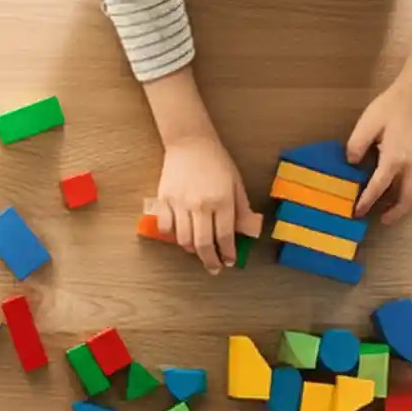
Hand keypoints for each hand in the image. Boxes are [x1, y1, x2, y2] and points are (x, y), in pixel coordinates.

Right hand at [155, 135, 251, 273]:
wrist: (190, 142)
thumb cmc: (217, 162)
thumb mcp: (237, 184)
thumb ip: (242, 209)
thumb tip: (247, 232)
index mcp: (222, 200)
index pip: (225, 236)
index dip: (227, 253)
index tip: (228, 261)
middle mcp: (200, 205)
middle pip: (203, 243)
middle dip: (209, 260)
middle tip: (213, 267)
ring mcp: (180, 203)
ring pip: (183, 239)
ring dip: (192, 250)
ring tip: (198, 250)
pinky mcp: (164, 200)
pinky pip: (166, 227)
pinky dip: (172, 236)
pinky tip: (179, 235)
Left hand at [347, 79, 411, 223]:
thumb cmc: (389, 109)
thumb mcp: (366, 124)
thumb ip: (356, 145)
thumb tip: (351, 163)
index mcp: (395, 157)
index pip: (379, 186)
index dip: (367, 201)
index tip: (356, 211)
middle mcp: (410, 165)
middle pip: (408, 197)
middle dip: (396, 212)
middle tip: (381, 221)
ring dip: (403, 206)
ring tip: (388, 214)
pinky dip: (406, 196)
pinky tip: (393, 196)